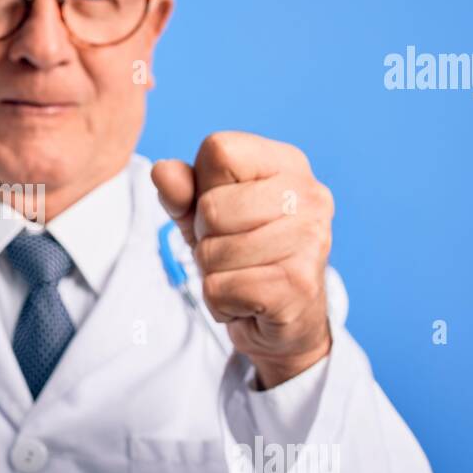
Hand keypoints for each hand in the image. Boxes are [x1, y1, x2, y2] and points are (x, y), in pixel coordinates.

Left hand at [151, 131, 333, 388]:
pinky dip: (221, 303)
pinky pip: (221, 289)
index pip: (218, 150)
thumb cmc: (246, 256)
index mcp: (287, 163)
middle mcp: (309, 194)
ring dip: (213, 274)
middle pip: (211, 208)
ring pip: (213, 252)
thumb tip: (161, 171)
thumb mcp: (205, 219)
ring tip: (242, 277)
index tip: (225, 212)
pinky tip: (247, 301)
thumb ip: (182, 193)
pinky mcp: (299, 284)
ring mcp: (310, 239)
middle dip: (206, 239)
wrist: (289, 321)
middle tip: (234, 253)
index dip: (203, 187)